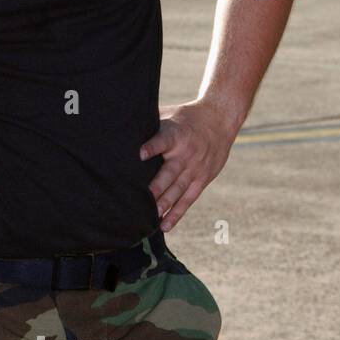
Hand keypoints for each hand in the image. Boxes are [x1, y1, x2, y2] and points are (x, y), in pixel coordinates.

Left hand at [139, 98, 238, 231]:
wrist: (220, 119)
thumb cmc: (185, 117)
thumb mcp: (169, 114)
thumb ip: (149, 123)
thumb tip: (120, 125)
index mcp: (176, 134)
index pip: (163, 140)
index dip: (152, 147)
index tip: (140, 154)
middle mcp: (186, 153)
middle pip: (170, 173)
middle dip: (156, 188)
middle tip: (142, 200)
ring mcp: (195, 168)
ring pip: (178, 189)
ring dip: (164, 204)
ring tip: (151, 217)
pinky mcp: (202, 179)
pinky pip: (188, 199)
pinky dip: (177, 212)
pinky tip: (164, 224)